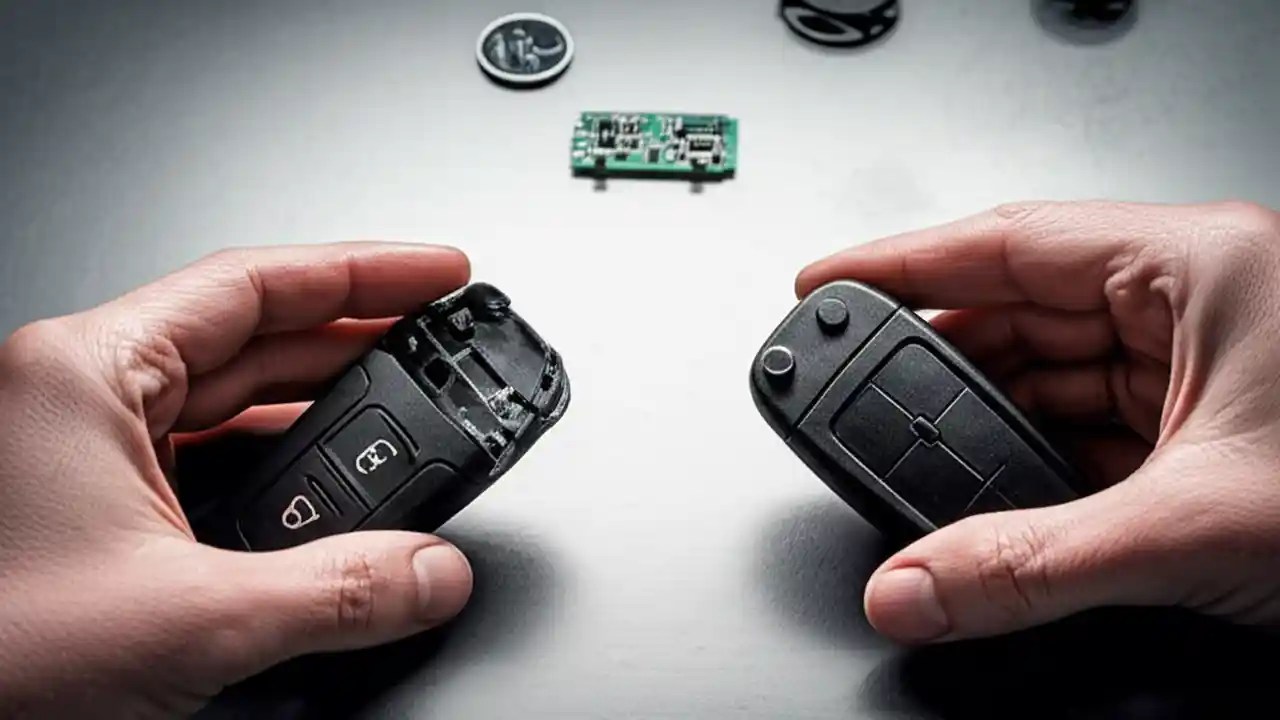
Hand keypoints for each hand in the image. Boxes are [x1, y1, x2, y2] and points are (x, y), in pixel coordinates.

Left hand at [0, 244, 475, 717]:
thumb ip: (335, 593)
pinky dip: (282, 474)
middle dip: (356, 342)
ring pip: (233, 407)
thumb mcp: (185, 622)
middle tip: (442, 347)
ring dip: (322, 416)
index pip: (254, 286)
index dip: (363, 272)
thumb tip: (432, 572)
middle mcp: (84, 399)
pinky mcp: (101, 514)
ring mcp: (89, 456)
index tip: (437, 276)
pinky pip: (212, 466)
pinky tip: (331, 493)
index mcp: (88, 374)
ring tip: (406, 417)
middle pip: (252, 340)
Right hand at [797, 200, 1279, 643]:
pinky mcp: (1212, 428)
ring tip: (916, 452)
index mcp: (1195, 266)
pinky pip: (1093, 426)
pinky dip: (1039, 459)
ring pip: (1056, 373)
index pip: (1007, 243)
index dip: (901, 262)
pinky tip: (999, 490)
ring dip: (987, 420)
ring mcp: (1206, 364)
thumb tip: (915, 588)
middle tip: (854, 388)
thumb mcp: (1192, 526)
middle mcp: (1197, 300)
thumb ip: (1031, 564)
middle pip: (1023, 310)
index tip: (825, 285)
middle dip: (936, 356)